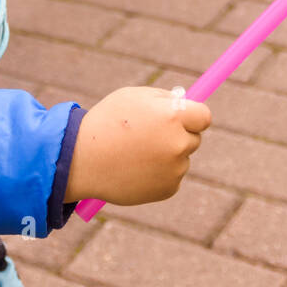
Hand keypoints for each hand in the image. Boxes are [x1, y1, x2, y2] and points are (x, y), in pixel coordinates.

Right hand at [64, 86, 211, 205]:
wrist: (81, 161)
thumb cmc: (106, 122)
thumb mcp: (134, 97)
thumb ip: (165, 98)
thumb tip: (187, 103)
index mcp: (173, 116)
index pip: (204, 116)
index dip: (193, 116)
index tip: (184, 118)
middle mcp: (178, 143)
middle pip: (195, 137)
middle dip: (178, 135)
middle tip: (149, 135)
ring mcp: (175, 169)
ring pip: (181, 158)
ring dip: (166, 155)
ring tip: (134, 153)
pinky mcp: (168, 189)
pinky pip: (171, 176)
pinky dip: (158, 174)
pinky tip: (135, 169)